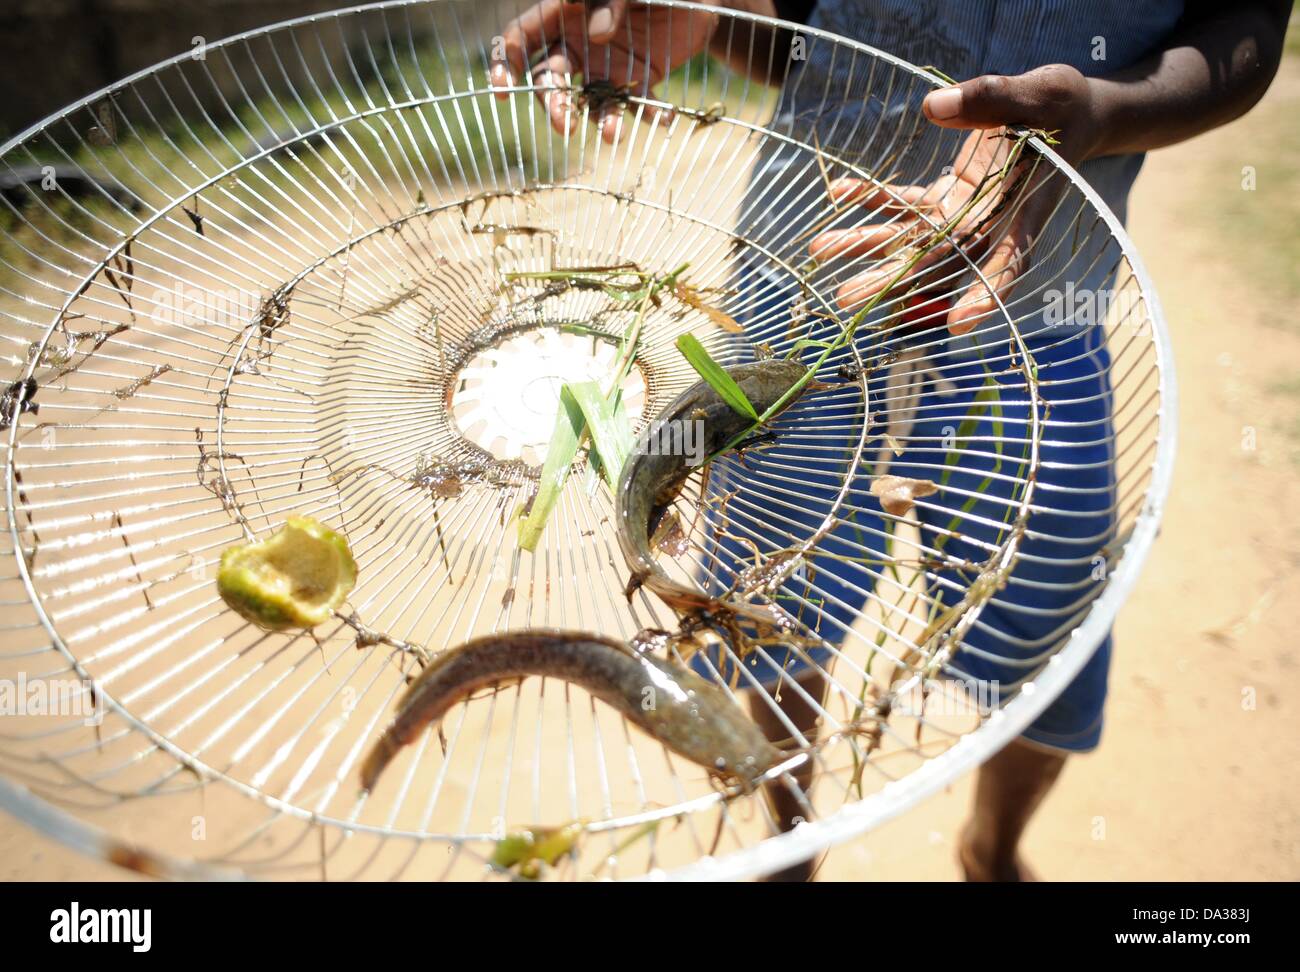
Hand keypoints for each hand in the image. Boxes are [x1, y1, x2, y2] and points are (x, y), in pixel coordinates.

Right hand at [490, 0, 721, 142]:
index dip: (505, 62)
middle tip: (566, 125)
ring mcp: (604, 66)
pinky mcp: (636, 82)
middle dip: (554, 103)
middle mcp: (577, 44)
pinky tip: (662, 117)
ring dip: (599, 120)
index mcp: (563, 14)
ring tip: (615, 134)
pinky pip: (636, 103)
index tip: (504, 89)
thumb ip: (610, 1)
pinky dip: (648, 113)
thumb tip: (597, 33)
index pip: (523, 38)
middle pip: (550, 79)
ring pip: (589, 100)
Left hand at [810, 64, 1102, 334]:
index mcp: (1025, 213)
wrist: (1067, 113)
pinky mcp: (946, 197)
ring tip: (819, 249)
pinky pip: (904, 202)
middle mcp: (990, 225)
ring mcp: (965, 215)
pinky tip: (837, 191)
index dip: (985, 294)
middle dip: (892, 281)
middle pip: (939, 262)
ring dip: (866, 245)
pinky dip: (871, 197)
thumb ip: (990, 100)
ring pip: (911, 239)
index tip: (957, 325)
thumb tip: (932, 107)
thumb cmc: (1064, 106)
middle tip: (846, 298)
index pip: (1008, 263)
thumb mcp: (1038, 94)